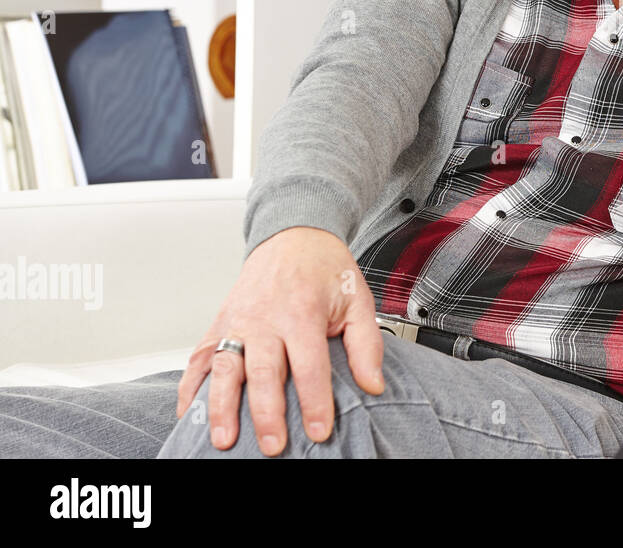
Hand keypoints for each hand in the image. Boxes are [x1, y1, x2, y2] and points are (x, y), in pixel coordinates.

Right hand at [175, 226, 384, 455]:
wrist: (294, 236)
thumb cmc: (326, 271)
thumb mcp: (358, 300)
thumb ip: (367, 344)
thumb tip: (373, 385)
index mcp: (303, 312)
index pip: (309, 364)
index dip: (315, 401)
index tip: (319, 432)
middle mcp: (265, 318)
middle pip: (262, 370)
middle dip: (266, 412)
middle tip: (273, 445)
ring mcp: (237, 321)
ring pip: (223, 367)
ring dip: (221, 406)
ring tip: (223, 440)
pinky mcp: (218, 324)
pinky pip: (199, 358)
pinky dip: (190, 388)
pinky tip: (189, 416)